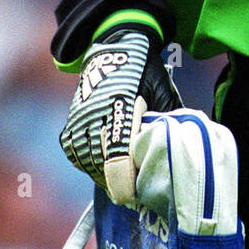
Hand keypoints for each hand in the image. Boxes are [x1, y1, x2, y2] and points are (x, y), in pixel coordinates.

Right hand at [60, 26, 181, 202]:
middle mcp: (94, 118)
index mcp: (120, 109)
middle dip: (123, 185)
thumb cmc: (146, 73)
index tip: (138, 198)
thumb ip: (168, 124)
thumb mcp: (164, 94)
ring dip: (107, 177)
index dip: (128, 185)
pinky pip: (79, 158)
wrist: (114, 49)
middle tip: (139, 195)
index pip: (120, 160)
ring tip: (126, 181)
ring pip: (90, 167)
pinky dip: (93, 165)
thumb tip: (178, 155)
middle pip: (105, 170)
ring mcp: (79, 124)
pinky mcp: (70, 128)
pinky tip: (108, 164)